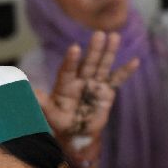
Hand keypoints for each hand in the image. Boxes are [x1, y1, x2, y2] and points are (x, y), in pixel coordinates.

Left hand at [39, 30, 138, 166]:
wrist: (78, 133)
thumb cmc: (63, 124)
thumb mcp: (52, 116)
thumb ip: (43, 105)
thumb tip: (32, 93)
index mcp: (65, 84)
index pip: (68, 69)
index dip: (71, 59)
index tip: (75, 48)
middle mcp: (80, 79)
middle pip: (88, 63)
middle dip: (93, 49)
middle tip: (98, 34)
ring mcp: (95, 83)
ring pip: (102, 65)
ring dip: (109, 52)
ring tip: (114, 36)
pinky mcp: (107, 90)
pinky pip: (117, 79)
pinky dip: (126, 71)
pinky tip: (135, 61)